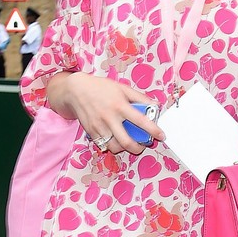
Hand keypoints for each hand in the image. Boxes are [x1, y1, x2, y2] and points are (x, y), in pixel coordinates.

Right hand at [48, 72, 164, 155]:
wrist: (76, 90)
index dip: (153, 130)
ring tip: (129, 143)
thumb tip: (155, 105)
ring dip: (124, 148)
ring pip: (114, 147)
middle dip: (137, 148)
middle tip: (142, 145)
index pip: (141, 120)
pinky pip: (104, 145)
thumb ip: (139, 97)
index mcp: (120, 105)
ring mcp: (99, 127)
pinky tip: (116, 139)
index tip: (161, 136)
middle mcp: (109, 117)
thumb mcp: (122, 88)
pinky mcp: (91, 132)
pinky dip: (112, 145)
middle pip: (126, 141)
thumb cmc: (101, 88)